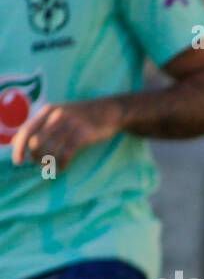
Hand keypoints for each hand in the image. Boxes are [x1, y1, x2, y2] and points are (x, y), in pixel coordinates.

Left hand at [10, 98, 125, 169]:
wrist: (110, 111)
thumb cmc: (84, 116)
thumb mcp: (61, 114)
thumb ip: (43, 124)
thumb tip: (21, 141)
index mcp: (48, 110)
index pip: (27, 130)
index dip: (19, 147)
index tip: (18, 161)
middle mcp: (56, 116)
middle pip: (37, 141)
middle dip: (35, 157)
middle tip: (39, 164)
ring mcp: (70, 124)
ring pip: (51, 148)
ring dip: (48, 161)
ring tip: (50, 166)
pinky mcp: (83, 134)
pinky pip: (67, 152)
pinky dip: (62, 163)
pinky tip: (62, 168)